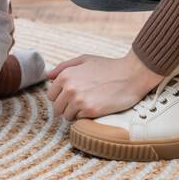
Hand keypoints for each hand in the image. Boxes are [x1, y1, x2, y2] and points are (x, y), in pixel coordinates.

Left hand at [45, 50, 163, 120]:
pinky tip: (96, 107)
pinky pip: (79, 120)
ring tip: (89, 104)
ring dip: (75, 113)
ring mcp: (79, 100)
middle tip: (81, 102)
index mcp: (66, 75)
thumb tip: (47, 76)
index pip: (51, 95)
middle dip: (66, 106)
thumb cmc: (108, 66)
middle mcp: (69, 88)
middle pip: (57, 107)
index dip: (61, 96)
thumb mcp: (85, 60)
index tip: (72, 96)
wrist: (131, 75)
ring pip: (66, 116)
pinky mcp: (90, 111)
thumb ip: (64, 67)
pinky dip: (85, 116)